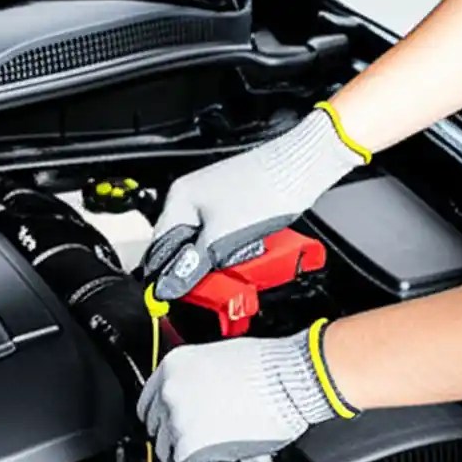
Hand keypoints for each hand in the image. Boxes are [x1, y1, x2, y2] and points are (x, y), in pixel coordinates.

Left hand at [136, 328, 342, 461]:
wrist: (293, 378)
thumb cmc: (270, 367)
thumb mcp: (219, 360)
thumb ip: (196, 381)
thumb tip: (195, 401)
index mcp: (172, 366)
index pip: (147, 403)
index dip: (163, 419)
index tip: (174, 427)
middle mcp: (169, 391)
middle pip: (155, 429)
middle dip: (175, 439)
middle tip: (199, 443)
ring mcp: (177, 419)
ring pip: (168, 451)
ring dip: (189, 455)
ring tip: (216, 451)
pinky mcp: (192, 445)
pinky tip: (222, 461)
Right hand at [143, 109, 362, 300]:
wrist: (301, 167)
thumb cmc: (264, 189)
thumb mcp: (222, 238)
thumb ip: (193, 265)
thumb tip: (168, 287)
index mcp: (180, 198)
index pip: (160, 244)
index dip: (165, 272)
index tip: (171, 294)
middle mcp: (192, 195)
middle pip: (182, 243)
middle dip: (192, 266)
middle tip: (203, 285)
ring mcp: (213, 198)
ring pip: (202, 241)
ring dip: (212, 259)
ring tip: (225, 269)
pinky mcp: (233, 204)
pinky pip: (220, 234)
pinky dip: (227, 248)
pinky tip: (240, 254)